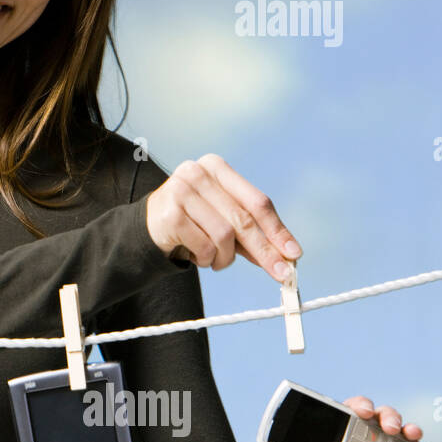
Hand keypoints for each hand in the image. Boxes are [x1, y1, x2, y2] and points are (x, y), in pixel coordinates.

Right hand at [146, 154, 301, 282]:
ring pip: (224, 235)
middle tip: (281, 273)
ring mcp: (181, 191)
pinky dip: (207, 259)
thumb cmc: (193, 220)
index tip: (294, 253)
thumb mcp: (223, 219)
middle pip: (243, 219)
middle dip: (264, 250)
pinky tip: (200, 258)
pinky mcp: (169, 214)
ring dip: (226, 257)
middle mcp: (197, 173)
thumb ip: (253, 232)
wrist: (147, 225)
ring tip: (217, 261)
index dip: (277, 229)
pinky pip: (203, 246)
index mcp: (217, 167)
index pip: (257, 201)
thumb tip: (286, 255)